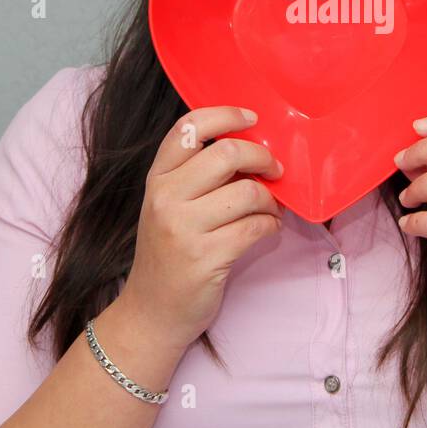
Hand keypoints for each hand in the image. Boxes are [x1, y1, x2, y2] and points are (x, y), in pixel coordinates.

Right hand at [121, 106, 284, 354]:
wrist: (152, 312)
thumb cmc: (169, 254)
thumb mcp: (168, 207)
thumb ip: (197, 177)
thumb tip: (251, 150)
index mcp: (157, 179)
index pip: (189, 128)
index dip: (225, 115)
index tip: (251, 119)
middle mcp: (165, 198)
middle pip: (227, 154)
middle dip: (262, 158)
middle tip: (274, 169)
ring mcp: (183, 229)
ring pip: (247, 192)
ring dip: (269, 199)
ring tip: (269, 208)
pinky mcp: (205, 257)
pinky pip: (255, 227)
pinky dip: (270, 225)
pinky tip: (266, 229)